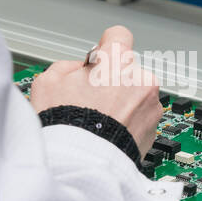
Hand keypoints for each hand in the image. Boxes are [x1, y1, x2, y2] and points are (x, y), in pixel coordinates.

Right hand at [30, 25, 161, 156]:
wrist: (82, 164)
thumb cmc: (65, 125)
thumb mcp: (47, 83)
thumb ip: (67, 66)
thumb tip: (78, 70)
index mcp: (115, 61)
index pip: (118, 36)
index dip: (105, 47)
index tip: (99, 59)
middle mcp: (139, 79)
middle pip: (127, 70)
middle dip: (113, 81)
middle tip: (92, 100)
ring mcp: (150, 104)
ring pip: (137, 94)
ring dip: (124, 103)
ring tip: (101, 121)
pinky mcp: (154, 127)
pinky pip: (142, 117)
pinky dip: (130, 122)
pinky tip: (110, 132)